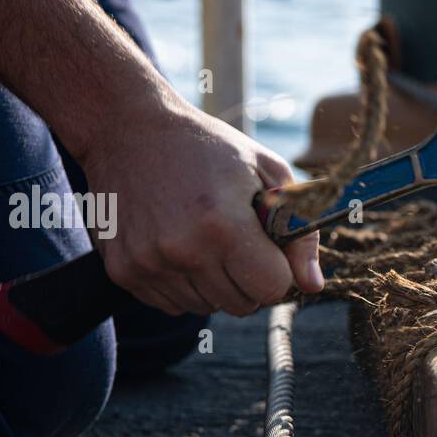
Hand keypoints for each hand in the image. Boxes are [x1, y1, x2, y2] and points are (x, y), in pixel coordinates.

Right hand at [83, 98, 323, 316]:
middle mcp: (183, 250)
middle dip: (249, 279)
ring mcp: (149, 264)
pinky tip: (176, 244)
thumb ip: (300, 232)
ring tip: (203, 237)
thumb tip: (313, 284)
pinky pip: (173, 304)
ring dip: (215, 282)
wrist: (126, 128)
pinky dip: (183, 283)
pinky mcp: (123, 272)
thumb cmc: (207, 148)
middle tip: (236, 240)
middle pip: (242, 305)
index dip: (278, 270)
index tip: (268, 248)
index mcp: (224, 224)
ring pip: (208, 308)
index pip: (272, 289)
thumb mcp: (267, 172)